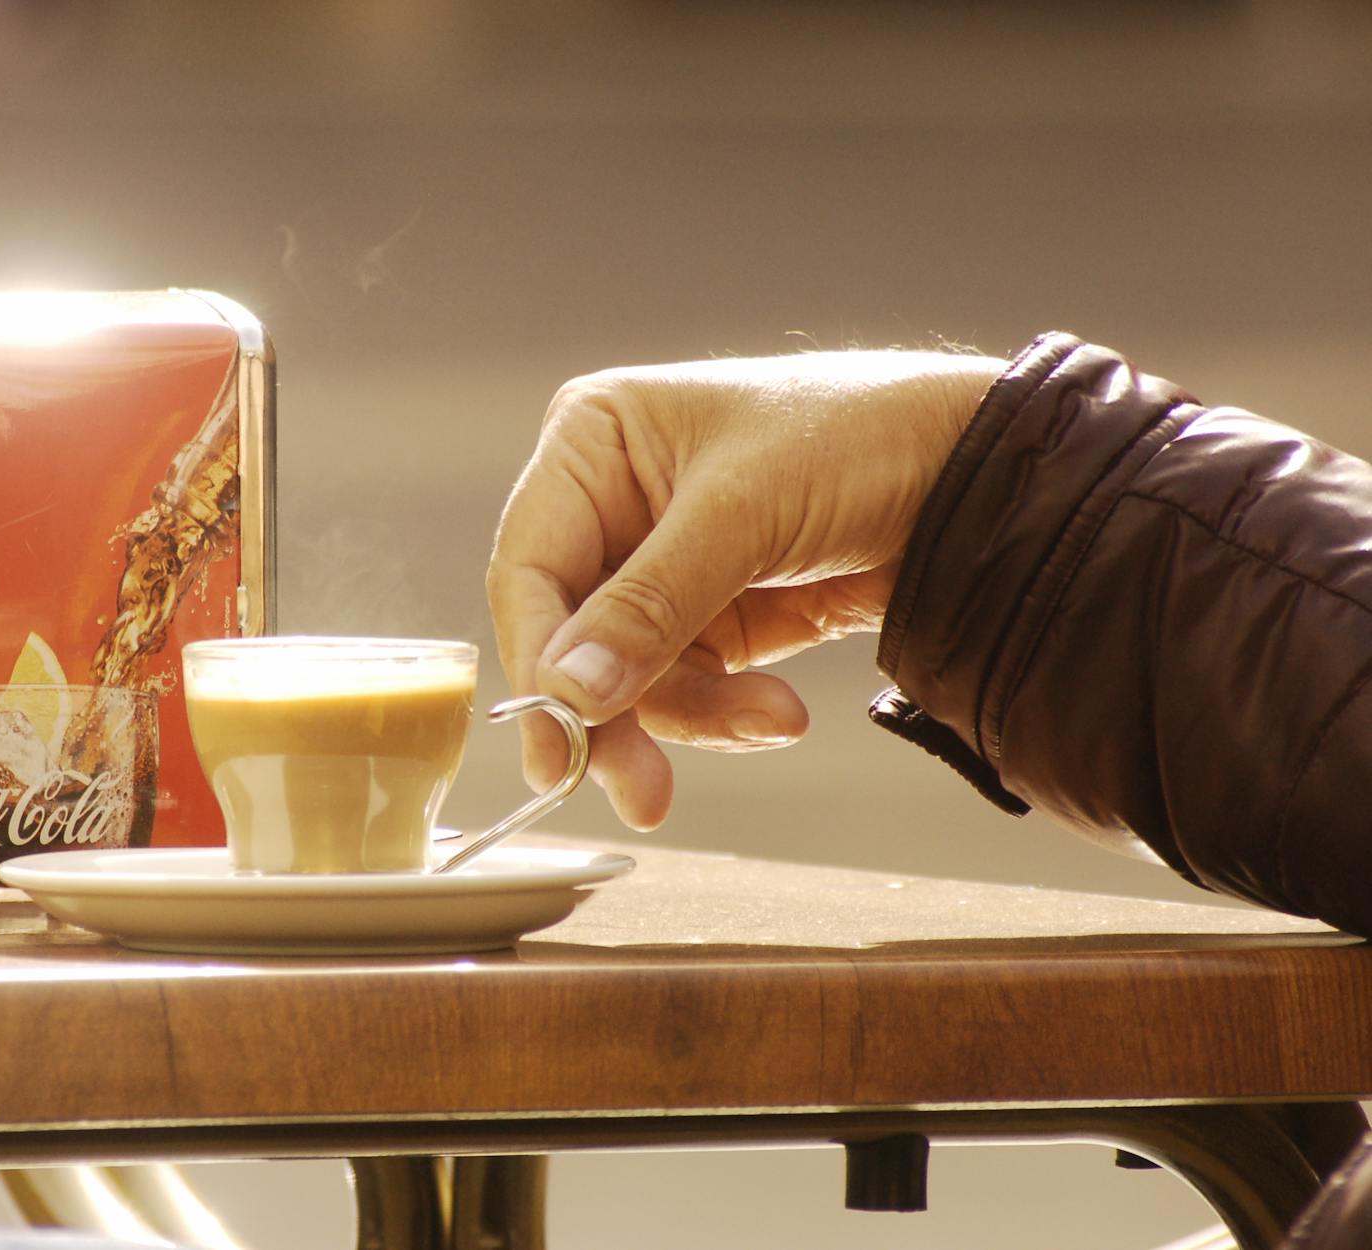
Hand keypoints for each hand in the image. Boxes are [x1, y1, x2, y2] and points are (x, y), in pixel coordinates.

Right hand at [485, 350, 1004, 829]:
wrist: (983, 475)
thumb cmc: (863, 434)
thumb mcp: (745, 512)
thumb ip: (649, 604)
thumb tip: (567, 690)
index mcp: (594, 440)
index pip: (531, 567)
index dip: (540, 659)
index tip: (561, 736)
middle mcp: (615, 502)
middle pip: (571, 636)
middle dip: (614, 713)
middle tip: (639, 792)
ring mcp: (663, 566)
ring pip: (628, 678)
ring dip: (691, 717)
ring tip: (769, 724)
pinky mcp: (714, 615)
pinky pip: (685, 689)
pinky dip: (726, 714)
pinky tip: (779, 716)